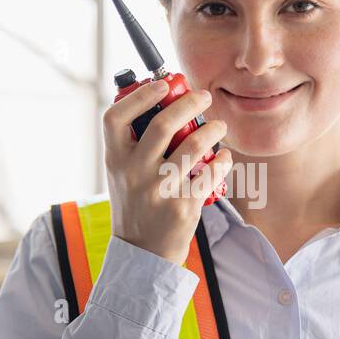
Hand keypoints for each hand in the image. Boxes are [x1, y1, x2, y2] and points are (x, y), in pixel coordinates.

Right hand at [103, 80, 233, 265]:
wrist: (143, 253)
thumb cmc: (136, 204)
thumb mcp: (121, 173)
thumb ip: (134, 143)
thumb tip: (160, 102)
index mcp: (115, 159)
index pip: (115, 117)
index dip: (139, 96)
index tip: (161, 85)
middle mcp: (134, 172)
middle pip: (162, 125)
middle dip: (188, 103)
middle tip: (203, 96)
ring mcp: (159, 190)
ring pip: (193, 146)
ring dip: (212, 130)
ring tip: (219, 126)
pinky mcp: (183, 205)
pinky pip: (210, 174)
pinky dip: (222, 161)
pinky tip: (224, 156)